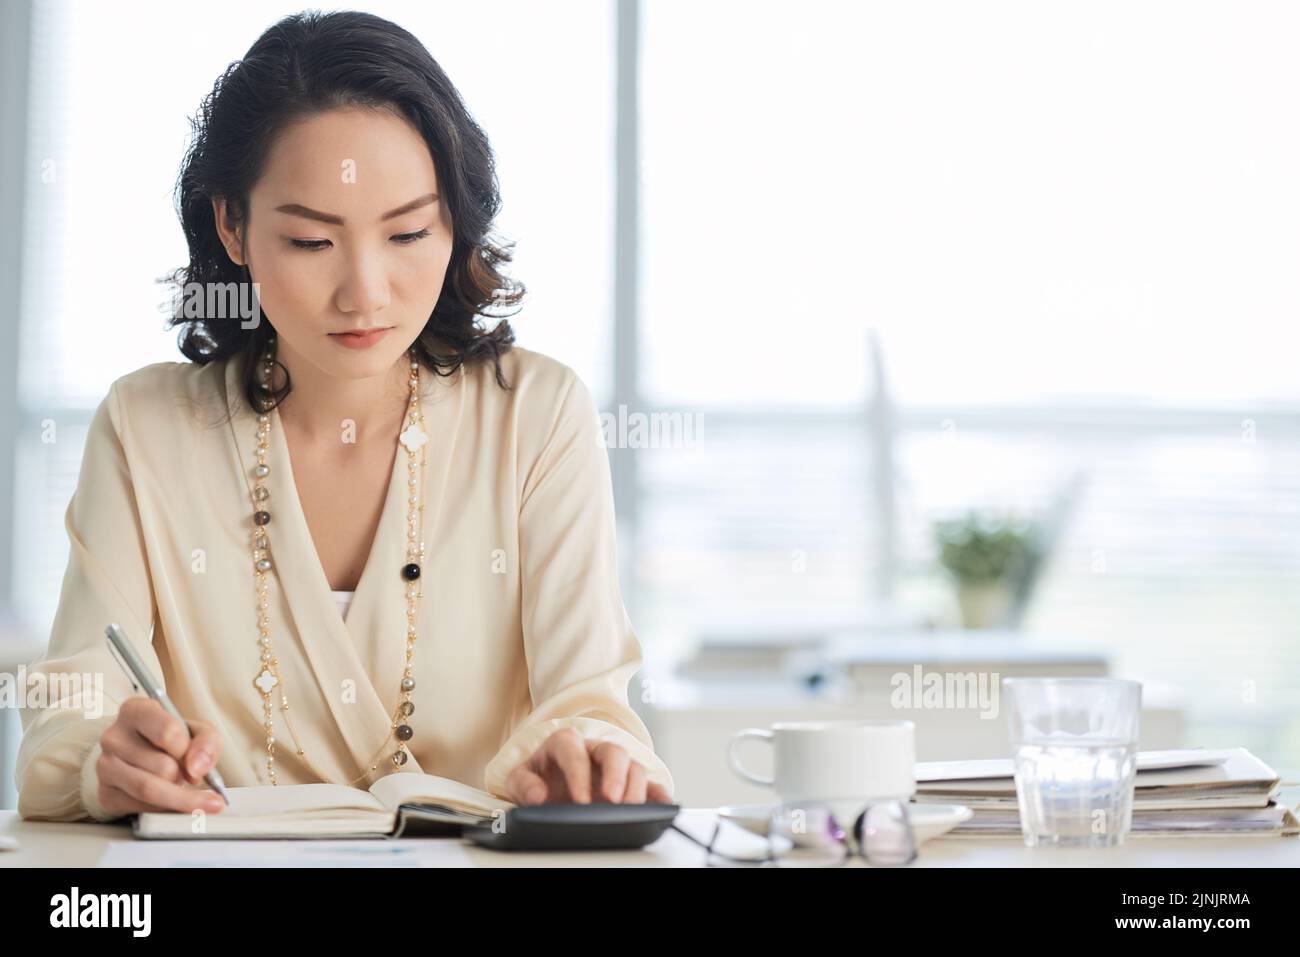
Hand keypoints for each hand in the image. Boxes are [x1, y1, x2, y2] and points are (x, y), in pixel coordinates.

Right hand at [94, 697, 225, 816]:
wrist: (140, 757)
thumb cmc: (170, 739)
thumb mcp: (195, 730)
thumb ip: (207, 741)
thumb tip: (196, 769)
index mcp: (135, 710)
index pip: (168, 732)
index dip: (188, 750)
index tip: (196, 760)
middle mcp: (113, 736)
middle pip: (163, 767)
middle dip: (184, 776)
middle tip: (188, 774)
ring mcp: (105, 766)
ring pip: (149, 789)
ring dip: (176, 795)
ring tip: (181, 786)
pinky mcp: (105, 794)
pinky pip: (141, 807)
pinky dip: (163, 808)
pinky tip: (168, 800)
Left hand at [503, 727, 671, 805]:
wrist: (546, 787)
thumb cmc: (536, 781)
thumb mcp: (519, 780)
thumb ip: (523, 785)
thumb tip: (537, 797)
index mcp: (564, 744)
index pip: (574, 751)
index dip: (578, 774)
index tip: (580, 800)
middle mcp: (594, 751)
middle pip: (613, 751)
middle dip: (615, 776)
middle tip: (612, 801)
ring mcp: (614, 767)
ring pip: (634, 766)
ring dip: (635, 788)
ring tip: (628, 812)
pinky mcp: (628, 784)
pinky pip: (650, 785)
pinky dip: (658, 795)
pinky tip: (661, 808)